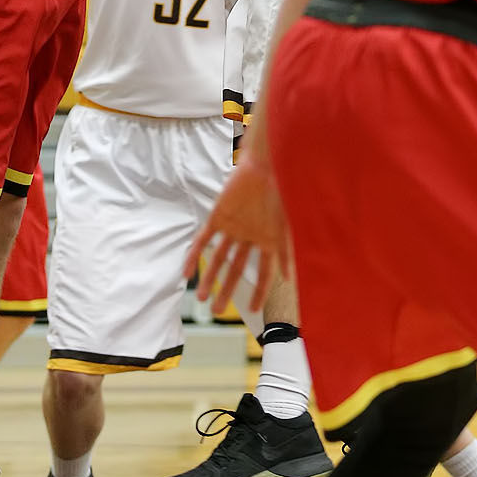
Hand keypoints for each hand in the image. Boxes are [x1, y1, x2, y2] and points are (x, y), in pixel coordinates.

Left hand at [187, 151, 291, 313]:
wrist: (264, 166)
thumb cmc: (280, 193)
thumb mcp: (287, 227)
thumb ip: (287, 252)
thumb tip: (290, 279)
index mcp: (267, 240)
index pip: (262, 273)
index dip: (259, 292)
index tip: (255, 311)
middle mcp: (248, 237)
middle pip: (235, 269)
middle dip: (227, 290)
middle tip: (218, 310)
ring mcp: (232, 227)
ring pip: (219, 257)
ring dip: (210, 277)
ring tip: (201, 297)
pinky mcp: (218, 216)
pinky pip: (204, 239)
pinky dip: (195, 255)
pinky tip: (186, 271)